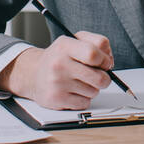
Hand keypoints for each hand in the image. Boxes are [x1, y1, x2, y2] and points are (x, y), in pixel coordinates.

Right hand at [0, 32, 114, 109]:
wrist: (34, 74)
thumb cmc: (59, 58)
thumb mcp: (75, 41)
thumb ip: (97, 43)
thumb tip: (109, 60)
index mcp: (65, 46)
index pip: (93, 53)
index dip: (105, 60)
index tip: (105, 63)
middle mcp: (59, 64)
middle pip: (99, 77)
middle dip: (104, 78)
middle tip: (97, 75)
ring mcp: (57, 83)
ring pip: (94, 91)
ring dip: (92, 88)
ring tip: (79, 82)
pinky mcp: (57, 99)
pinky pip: (85, 103)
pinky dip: (83, 99)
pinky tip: (73, 91)